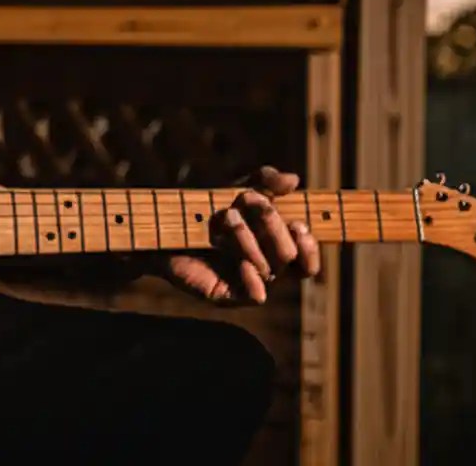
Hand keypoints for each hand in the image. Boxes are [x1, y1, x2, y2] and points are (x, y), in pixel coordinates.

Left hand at [159, 166, 320, 304]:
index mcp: (274, 249)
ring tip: (226, 215)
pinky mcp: (226, 295)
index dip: (310, 247)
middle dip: (272, 225)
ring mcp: (246, 284)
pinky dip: (254, 278)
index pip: (307, 261)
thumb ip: (265, 181)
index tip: (300, 224)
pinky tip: (243, 263)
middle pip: (289, 257)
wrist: (164, 227)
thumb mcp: (236, 188)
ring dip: (249, 238)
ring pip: (270, 270)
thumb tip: (293, 180)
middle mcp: (265, 270)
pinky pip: (256, 296)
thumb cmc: (206, 209)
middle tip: (249, 200)